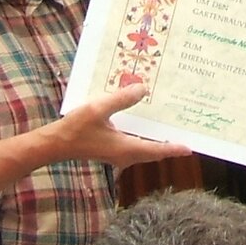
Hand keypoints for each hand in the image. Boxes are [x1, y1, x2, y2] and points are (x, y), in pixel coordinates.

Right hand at [56, 84, 192, 168]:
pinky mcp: (111, 150)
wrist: (56, 144)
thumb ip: (122, 99)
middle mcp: (125, 155)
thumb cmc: (76, 128)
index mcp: (126, 148)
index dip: (173, 149)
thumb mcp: (99, 108)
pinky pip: (134, 146)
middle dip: (168, 144)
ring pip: (143, 149)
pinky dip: (142, 137)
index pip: (157, 150)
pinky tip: (142, 124)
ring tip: (167, 126)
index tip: (190, 148)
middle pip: (153, 152)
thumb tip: (143, 89)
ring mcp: (117, 154)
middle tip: (182, 132)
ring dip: (155, 140)